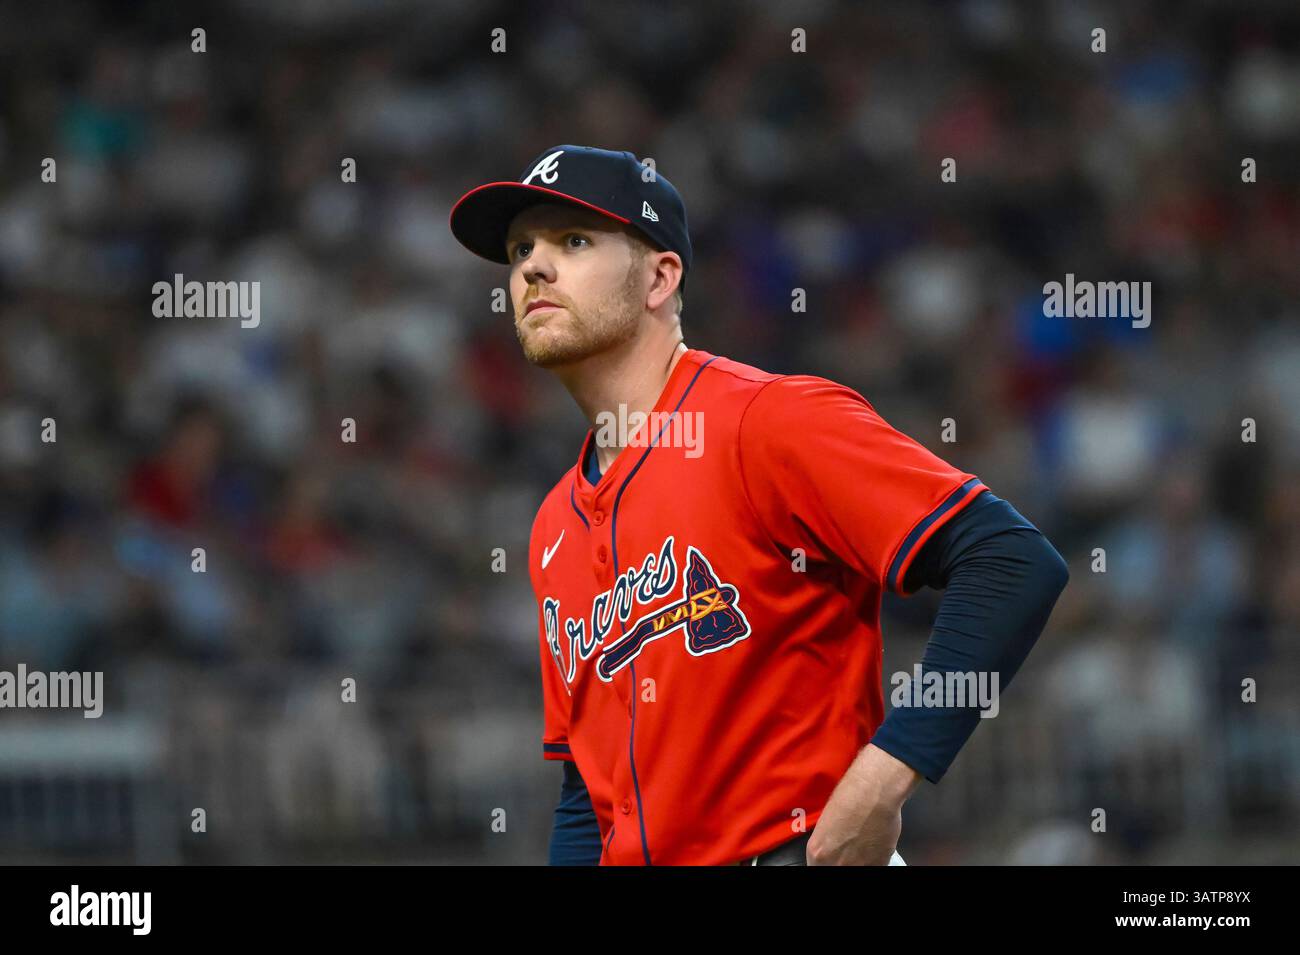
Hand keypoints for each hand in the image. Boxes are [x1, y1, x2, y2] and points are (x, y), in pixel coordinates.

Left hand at [805, 744, 921, 864]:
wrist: (875, 791)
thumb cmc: (849, 798)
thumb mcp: (826, 824)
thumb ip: (827, 844)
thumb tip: (832, 851)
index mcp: (817, 853)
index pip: (817, 868)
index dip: (827, 861)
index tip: (832, 857)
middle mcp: (835, 864)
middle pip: (835, 869)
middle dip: (842, 862)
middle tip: (849, 850)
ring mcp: (858, 867)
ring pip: (856, 869)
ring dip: (859, 862)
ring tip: (863, 847)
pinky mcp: (878, 864)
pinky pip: (873, 866)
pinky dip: (874, 859)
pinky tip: (874, 844)